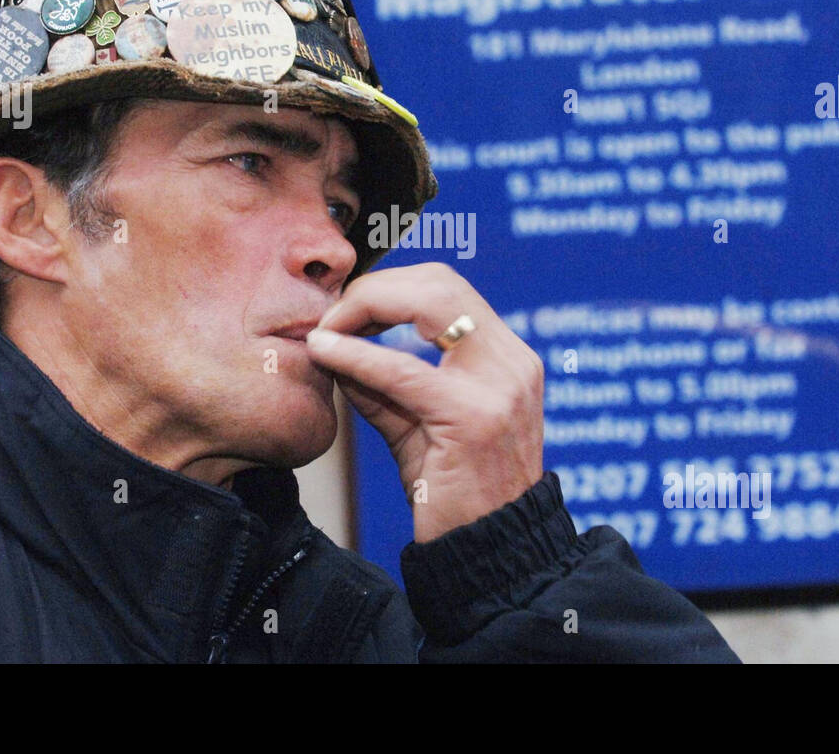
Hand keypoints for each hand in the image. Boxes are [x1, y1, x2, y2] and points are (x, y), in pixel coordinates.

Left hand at [305, 263, 543, 543]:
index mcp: (507, 358)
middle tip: (331, 315)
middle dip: (376, 288)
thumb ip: (381, 381)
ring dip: (367, 308)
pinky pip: (403, 369)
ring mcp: (500, 385)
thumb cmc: (455, 496)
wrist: (488, 557)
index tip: (346, 311)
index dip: (389, 286)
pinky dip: (358, 354)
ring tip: (327, 329)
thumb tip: (332, 342)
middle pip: (440, 281)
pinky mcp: (473, 417)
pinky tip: (326, 351)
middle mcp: (512, 361)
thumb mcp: (416, 424)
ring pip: (428, 303)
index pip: (447, 288)